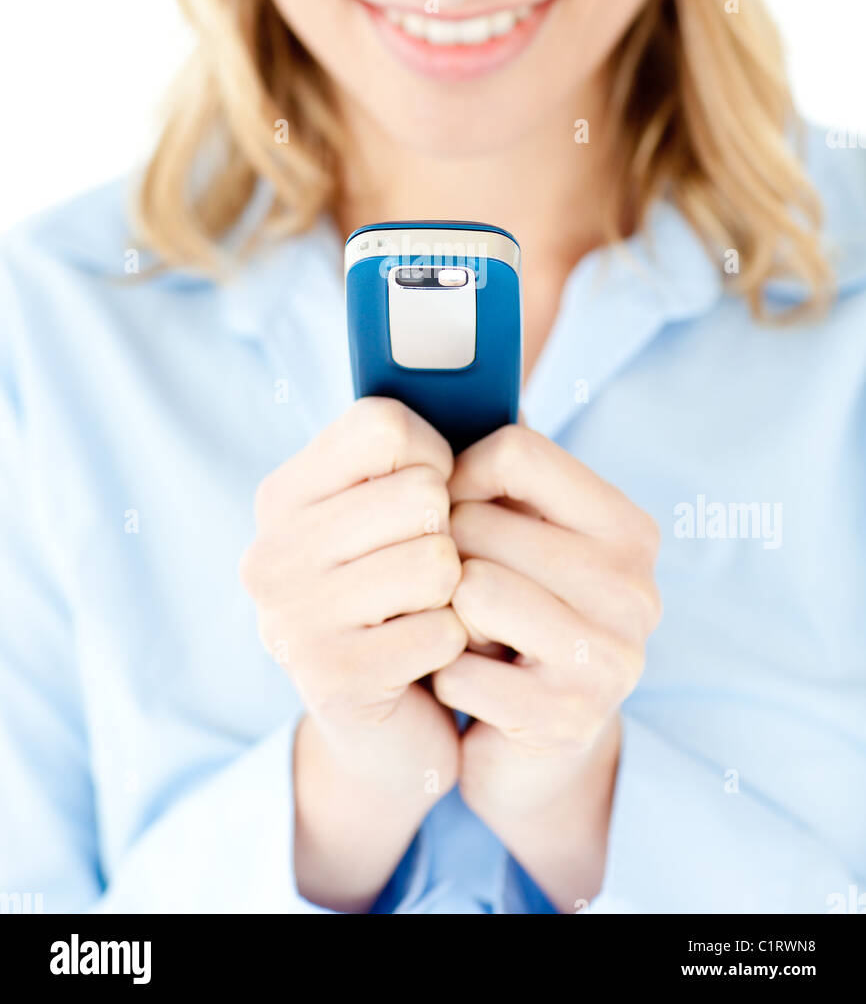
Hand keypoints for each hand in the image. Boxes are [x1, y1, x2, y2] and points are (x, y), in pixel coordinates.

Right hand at [240, 397, 466, 909]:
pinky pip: (442, 629)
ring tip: (428, 612)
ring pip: (435, 562)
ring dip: (454, 593)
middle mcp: (271, 552)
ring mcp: (291, 618)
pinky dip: (454, 646)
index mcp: (284, 496)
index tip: (433, 493)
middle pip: (419, 493)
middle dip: (451, 533)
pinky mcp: (331, 679)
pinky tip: (427, 660)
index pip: (381, 425)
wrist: (391, 734)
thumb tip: (508, 410)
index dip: (435, 455)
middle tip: (431, 572)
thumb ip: (440, 454)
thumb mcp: (408, 520)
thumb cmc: (412, 601)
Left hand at [431, 423, 661, 908]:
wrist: (534, 750)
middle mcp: (635, 591)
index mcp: (629, 530)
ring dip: (447, 613)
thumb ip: (504, 466)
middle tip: (455, 584)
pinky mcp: (565, 720)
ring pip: (471, 589)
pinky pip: (458, 667)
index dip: (461, 473)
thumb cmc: (518, 612)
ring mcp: (608, 661)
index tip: (450, 504)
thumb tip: (454, 386)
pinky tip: (467, 681)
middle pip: (482, 522)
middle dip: (445, 550)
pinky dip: (444, 675)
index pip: (517, 452)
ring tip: (466, 630)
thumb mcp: (524, 534)